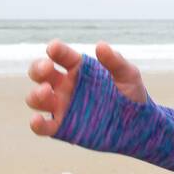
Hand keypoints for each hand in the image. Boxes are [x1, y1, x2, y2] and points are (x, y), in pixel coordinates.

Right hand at [25, 39, 148, 135]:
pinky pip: (43, 127)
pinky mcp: (62, 127)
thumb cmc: (131, 94)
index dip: (55, 50)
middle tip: (47, 68)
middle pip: (40, 73)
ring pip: (37, 99)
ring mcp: (61, 106)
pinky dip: (36, 124)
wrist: (138, 125)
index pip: (62, 55)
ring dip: (36, 95)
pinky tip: (36, 121)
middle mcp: (65, 85)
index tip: (53, 47)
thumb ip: (115, 61)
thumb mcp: (127, 75)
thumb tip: (100, 45)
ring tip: (46, 91)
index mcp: (79, 68)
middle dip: (38, 68)